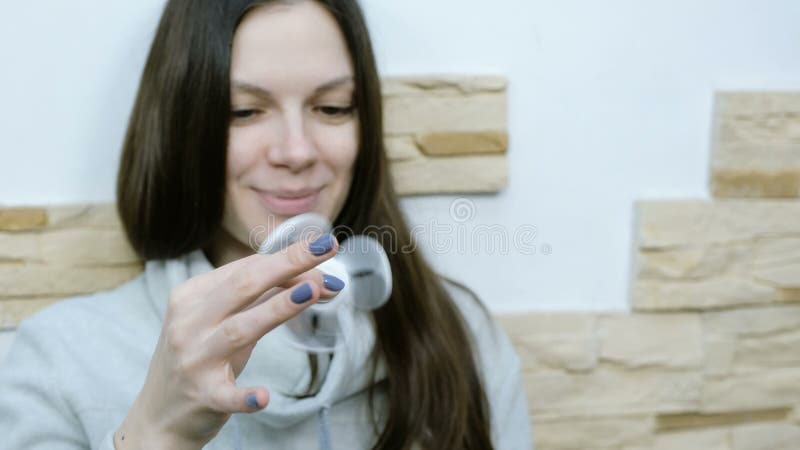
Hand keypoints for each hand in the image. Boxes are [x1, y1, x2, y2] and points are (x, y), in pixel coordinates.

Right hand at [114, 235, 339, 448]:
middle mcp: (189, 323)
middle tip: (326, 247)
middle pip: (243, 286)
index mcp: (192, 296)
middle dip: (288, 263)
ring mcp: (194, 360)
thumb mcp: (223, 321)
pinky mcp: (202, 396)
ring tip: (311, 291)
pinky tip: (264, 397)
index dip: (289, 259)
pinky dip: (245, 396)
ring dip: (277, 309)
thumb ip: (265, 299)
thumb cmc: (200, 357)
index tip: (324, 250)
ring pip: (239, 329)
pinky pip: (226, 395)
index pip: (246, 268)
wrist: (159, 416)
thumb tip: (318, 279)